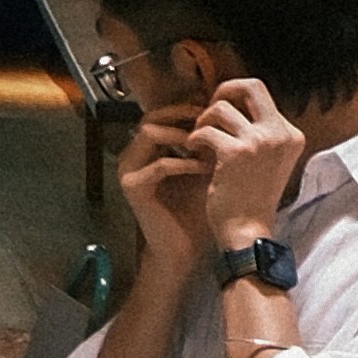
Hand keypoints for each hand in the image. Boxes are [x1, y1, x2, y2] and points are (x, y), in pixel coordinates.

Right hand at [112, 98, 227, 276]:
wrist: (183, 249)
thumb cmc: (196, 210)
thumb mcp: (204, 169)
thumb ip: (208, 143)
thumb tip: (228, 113)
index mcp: (147, 149)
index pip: (161, 113)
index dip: (186, 107)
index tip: (213, 110)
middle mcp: (133, 155)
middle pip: (151, 116)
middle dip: (181, 114)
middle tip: (209, 119)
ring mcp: (129, 170)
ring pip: (149, 133)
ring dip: (181, 136)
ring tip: (206, 145)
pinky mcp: (133, 187)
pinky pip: (158, 164)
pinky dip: (183, 162)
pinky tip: (203, 168)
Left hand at [182, 79, 314, 357]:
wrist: (248, 233)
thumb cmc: (251, 199)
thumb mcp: (266, 161)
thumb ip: (257, 132)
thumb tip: (231, 102)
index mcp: (291, 135)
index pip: (262, 92)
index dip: (236, 94)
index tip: (219, 108)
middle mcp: (280, 133)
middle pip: (249, 85)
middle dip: (223, 90)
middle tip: (207, 109)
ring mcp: (260, 142)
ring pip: (219, 108)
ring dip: (201, 122)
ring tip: (197, 140)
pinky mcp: (236, 153)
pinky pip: (204, 130)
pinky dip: (193, 139)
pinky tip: (192, 153)